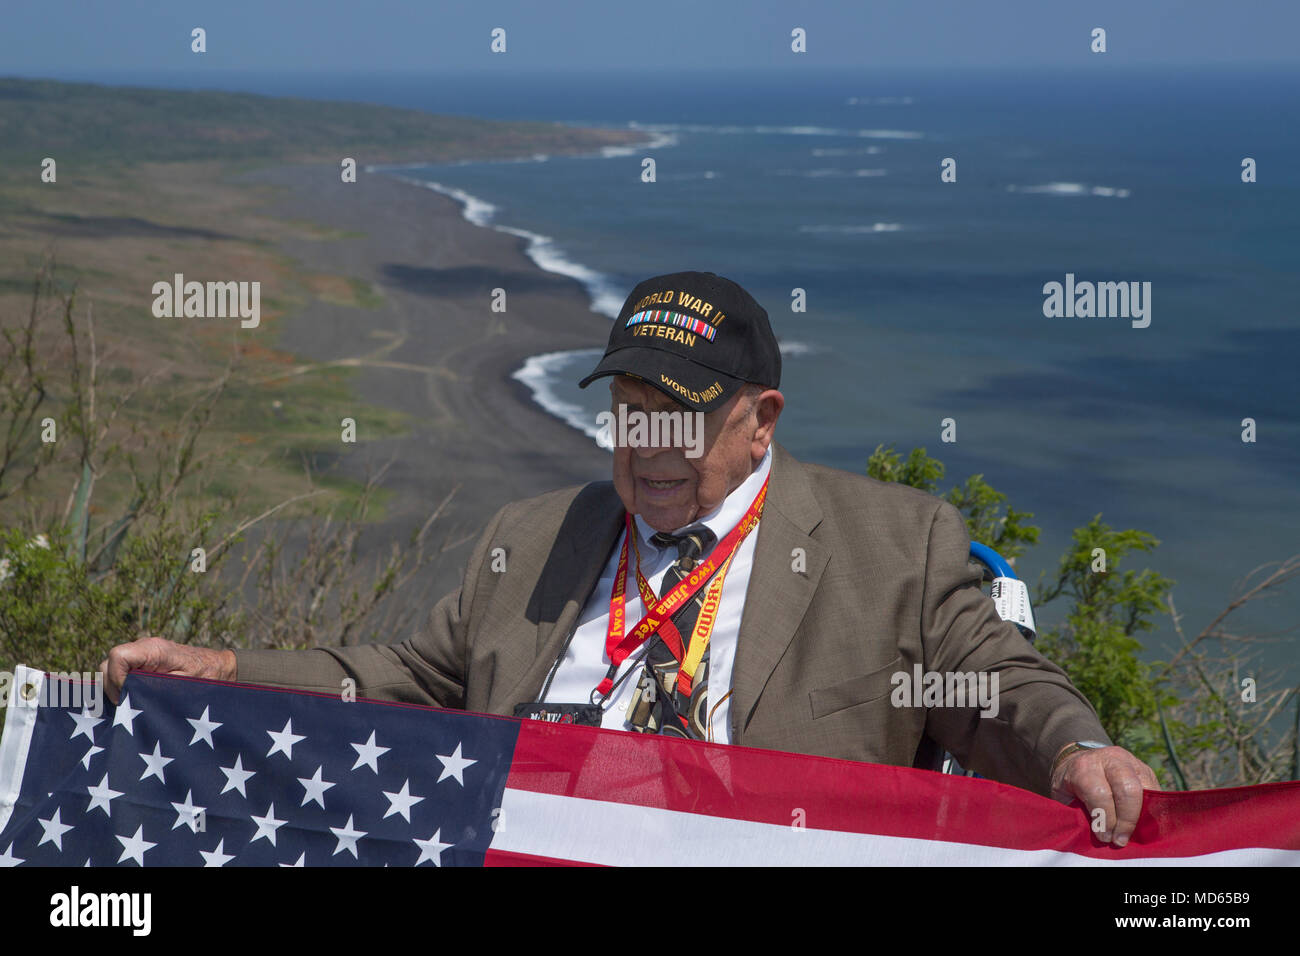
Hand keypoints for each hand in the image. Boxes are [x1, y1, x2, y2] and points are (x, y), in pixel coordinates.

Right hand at [99, 636, 236, 704]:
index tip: (128, 695)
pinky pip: (121, 673)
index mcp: (154, 649)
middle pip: (108, 664)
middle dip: (113, 687)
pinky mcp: (142, 663)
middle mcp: (144, 648)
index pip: (117, 656)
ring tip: (133, 703)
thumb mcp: (182, 685)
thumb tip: (128, 696)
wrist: (220, 669)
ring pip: (111, 670)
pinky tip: (134, 699)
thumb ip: (153, 687)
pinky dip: (122, 687)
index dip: (116, 678)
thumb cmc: (206, 677)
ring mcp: (141, 655)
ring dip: (116, 688)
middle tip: (129, 704)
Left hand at [1051, 745, 1159, 846]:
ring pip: (1146, 791)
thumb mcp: (1063, 797)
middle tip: (1120, 839)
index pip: (1100, 793)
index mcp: (1085, 766)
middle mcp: (1110, 760)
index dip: (1105, 819)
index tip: (1105, 837)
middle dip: (1127, 820)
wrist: (1077, 759)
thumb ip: (1078, 813)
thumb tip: (1099, 838)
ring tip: (1131, 834)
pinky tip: (1141, 825)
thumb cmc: (1069, 784)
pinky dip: (1149, 812)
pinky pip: (1155, 793)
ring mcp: (1131, 763)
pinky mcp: (1146, 770)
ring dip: (1141, 817)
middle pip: (1128, 789)